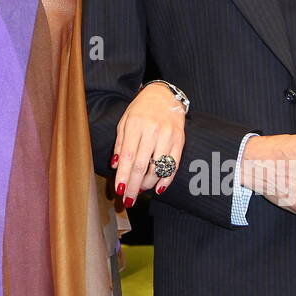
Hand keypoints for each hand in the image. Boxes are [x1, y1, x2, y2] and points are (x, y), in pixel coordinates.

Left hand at [111, 82, 185, 205]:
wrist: (165, 95)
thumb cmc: (141, 109)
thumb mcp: (124, 121)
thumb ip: (120, 143)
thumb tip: (115, 165)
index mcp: (135, 125)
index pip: (128, 155)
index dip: (123, 175)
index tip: (118, 191)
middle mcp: (152, 130)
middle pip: (142, 165)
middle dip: (133, 185)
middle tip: (128, 200)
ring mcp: (168, 135)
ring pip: (158, 168)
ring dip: (148, 184)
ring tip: (139, 191)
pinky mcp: (180, 140)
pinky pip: (174, 164)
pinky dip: (166, 179)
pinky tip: (158, 188)